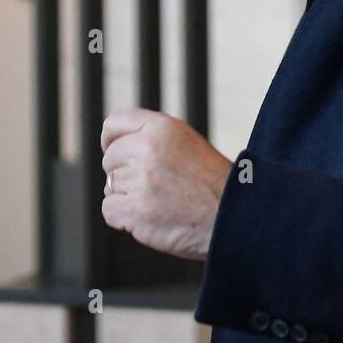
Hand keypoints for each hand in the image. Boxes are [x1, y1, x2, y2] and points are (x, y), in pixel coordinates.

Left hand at [100, 108, 232, 260]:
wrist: (233, 217)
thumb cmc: (212, 184)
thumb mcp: (186, 143)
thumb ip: (152, 137)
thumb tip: (114, 146)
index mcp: (161, 127)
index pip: (113, 124)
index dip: (111, 141)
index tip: (117, 153)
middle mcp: (148, 148)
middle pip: (109, 159)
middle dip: (124, 174)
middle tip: (153, 187)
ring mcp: (141, 179)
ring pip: (110, 186)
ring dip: (128, 198)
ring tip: (160, 202)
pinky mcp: (135, 209)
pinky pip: (109, 210)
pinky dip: (124, 219)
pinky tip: (150, 218)